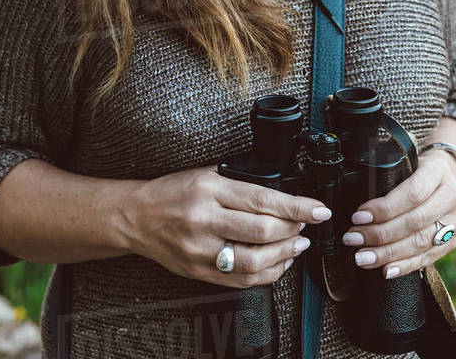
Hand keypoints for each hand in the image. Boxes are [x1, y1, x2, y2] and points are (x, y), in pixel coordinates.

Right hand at [127, 164, 330, 287]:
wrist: (137, 217)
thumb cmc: (173, 191)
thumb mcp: (207, 174)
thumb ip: (240, 184)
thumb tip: (282, 194)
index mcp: (209, 189)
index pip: (262, 200)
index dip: (296, 207)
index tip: (318, 209)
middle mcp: (205, 220)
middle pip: (262, 232)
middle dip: (294, 230)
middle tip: (306, 224)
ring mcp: (201, 250)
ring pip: (254, 261)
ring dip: (285, 254)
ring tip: (297, 245)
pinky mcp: (199, 272)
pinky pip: (241, 280)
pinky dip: (267, 274)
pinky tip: (279, 263)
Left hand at [340, 150, 455, 278]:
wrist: (447, 175)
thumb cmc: (418, 168)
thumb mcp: (407, 161)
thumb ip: (388, 177)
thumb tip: (359, 205)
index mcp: (438, 171)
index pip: (413, 193)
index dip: (385, 208)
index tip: (359, 216)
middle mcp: (453, 196)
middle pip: (415, 221)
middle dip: (380, 234)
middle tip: (354, 239)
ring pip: (421, 242)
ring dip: (388, 253)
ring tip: (363, 257)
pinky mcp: (454, 241)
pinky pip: (428, 258)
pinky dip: (405, 265)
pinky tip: (386, 270)